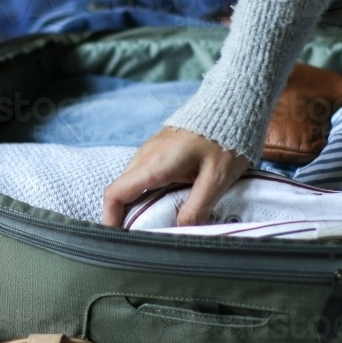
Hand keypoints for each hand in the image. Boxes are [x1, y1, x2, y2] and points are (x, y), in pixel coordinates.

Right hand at [102, 127, 250, 226]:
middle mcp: (146, 155)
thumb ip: (196, 209)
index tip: (117, 237)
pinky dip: (146, 191)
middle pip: (121, 190)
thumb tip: (181, 232)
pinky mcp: (161, 148)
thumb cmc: (225, 139)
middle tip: (139, 237)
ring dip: (136, 203)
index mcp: (154, 164)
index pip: (116, 194)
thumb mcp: (216, 180)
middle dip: (123, 215)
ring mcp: (152, 150)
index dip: (110, 218)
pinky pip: (144, 173)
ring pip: (132, 182)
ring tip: (153, 223)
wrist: (231, 105)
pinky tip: (165, 202)